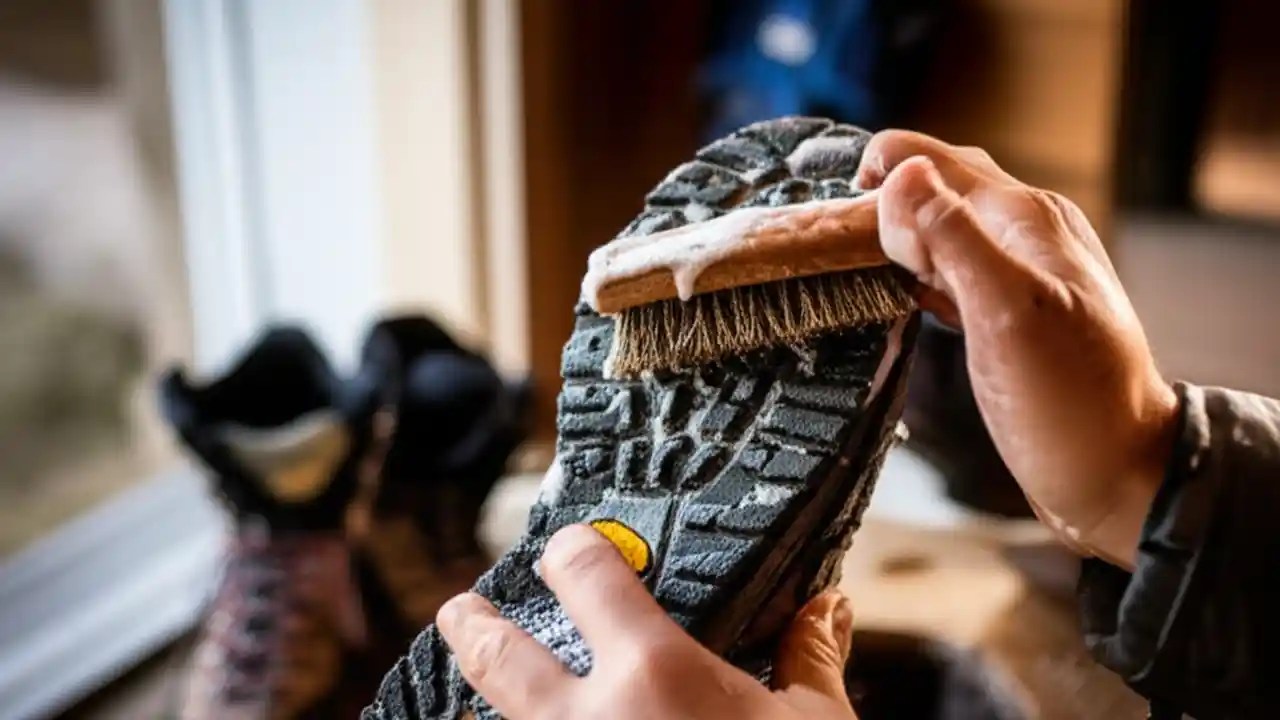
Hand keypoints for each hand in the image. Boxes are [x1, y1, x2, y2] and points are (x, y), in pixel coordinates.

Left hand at [437, 524, 857, 719]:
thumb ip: (808, 658)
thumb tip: (825, 606)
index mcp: (654, 673)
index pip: (587, 574)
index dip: (573, 550)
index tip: (568, 547)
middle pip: (499, 655)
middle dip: (471, 625)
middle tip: (458, 608)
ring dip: (484, 702)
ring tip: (476, 688)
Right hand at [858, 130, 1178, 568]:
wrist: (1120, 475)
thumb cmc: (1070, 404)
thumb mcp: (1005, 315)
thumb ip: (955, 239)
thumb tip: (901, 172)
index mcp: (1026, 220)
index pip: (936, 162)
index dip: (880, 172)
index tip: (831, 214)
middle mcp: (1027, 234)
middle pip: (941, 186)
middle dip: (884, 196)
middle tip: (829, 235)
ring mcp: (1023, 274)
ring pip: (946, 227)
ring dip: (898, 234)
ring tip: (850, 256)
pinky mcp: (1012, 313)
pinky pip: (955, 270)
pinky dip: (918, 272)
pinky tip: (895, 292)